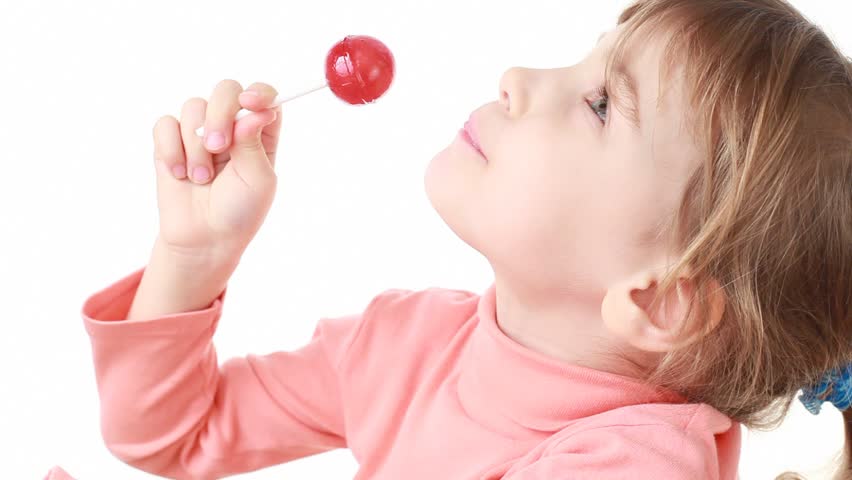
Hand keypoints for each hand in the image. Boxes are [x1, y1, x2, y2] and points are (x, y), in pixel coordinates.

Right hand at [151, 79, 281, 259]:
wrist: (203, 237)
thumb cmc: (239, 211)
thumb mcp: (258, 181)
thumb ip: (254, 143)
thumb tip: (254, 111)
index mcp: (261, 132)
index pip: (264, 95)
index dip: (258, 92)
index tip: (249, 103)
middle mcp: (232, 125)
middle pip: (226, 90)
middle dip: (219, 114)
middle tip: (217, 147)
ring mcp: (200, 130)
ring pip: (193, 107)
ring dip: (196, 146)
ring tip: (201, 178)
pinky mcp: (170, 140)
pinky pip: (165, 124)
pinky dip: (171, 150)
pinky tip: (180, 174)